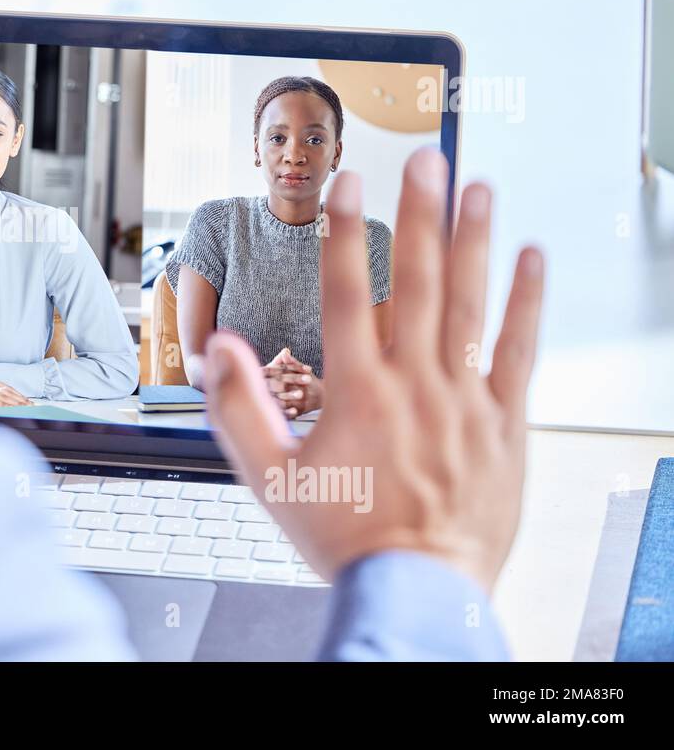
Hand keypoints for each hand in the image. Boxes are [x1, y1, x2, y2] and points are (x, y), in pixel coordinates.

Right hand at [0, 365, 31, 407]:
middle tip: (32, 405)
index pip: (4, 386)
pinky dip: (7, 407)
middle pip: (8, 391)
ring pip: (5, 397)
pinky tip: (14, 410)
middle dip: (21, 399)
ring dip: (18, 404)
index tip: (24, 399)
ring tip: (28, 409)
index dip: (16, 393)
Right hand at [205, 148, 543, 594]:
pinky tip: (532, 259)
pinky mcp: (503, 423)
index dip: (346, 232)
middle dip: (420, 213)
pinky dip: (527, 303)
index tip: (349, 182)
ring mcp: (465, 400)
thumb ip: (239, 408)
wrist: (417, 591)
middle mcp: (416, 385)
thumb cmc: (346, 538)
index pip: (350, 293)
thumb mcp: (270, 478)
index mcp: (359, 393)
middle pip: (420, 281)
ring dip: (475, 241)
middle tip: (426, 158)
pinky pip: (519, 352)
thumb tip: (217, 349)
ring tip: (478, 187)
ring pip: (473, 305)